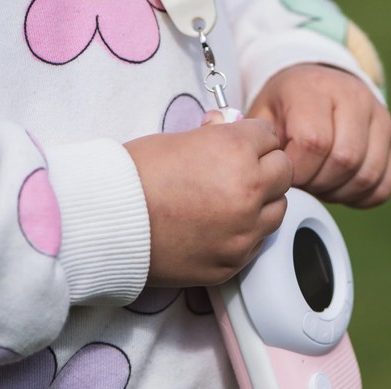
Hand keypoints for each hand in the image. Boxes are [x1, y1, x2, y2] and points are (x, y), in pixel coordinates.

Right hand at [125, 117, 292, 286]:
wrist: (106, 224)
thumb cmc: (132, 177)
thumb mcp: (176, 140)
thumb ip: (213, 134)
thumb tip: (229, 125)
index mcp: (236, 151)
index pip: (271, 137)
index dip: (254, 140)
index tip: (242, 145)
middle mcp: (249, 191)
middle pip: (284, 172)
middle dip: (265, 168)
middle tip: (240, 172)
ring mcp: (245, 231)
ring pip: (278, 210)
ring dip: (262, 203)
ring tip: (229, 201)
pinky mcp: (234, 261)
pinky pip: (256, 242)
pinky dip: (244, 233)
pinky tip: (218, 227)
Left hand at [248, 64, 390, 207]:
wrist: (317, 83)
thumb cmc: (286, 106)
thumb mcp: (263, 115)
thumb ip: (261, 144)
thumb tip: (266, 176)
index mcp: (314, 89)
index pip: (315, 142)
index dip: (299, 172)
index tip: (286, 175)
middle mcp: (354, 97)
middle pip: (345, 160)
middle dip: (319, 184)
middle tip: (304, 182)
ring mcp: (379, 118)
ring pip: (367, 175)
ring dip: (340, 193)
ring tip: (321, 184)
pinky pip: (383, 185)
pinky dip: (361, 197)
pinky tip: (340, 188)